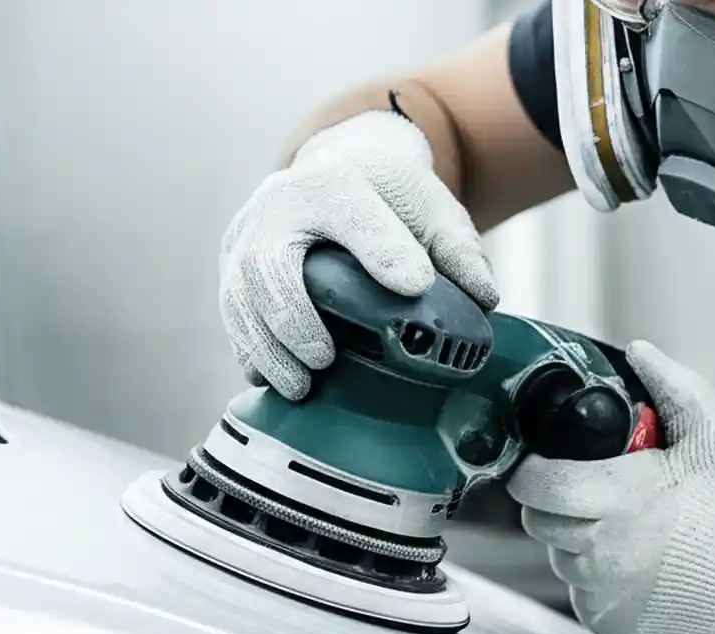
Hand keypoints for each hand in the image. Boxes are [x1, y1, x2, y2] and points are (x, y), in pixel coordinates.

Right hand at [218, 110, 497, 399]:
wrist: (335, 166)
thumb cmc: (385, 194)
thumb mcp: (429, 207)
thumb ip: (457, 249)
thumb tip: (483, 298)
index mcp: (337, 183)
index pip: (357, 216)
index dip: (384, 252)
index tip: (415, 285)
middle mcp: (280, 205)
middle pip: (270, 263)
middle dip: (294, 319)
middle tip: (324, 359)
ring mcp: (248, 236)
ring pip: (240, 295)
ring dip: (268, 347)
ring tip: (300, 386)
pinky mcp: (231, 264)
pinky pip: (232, 312)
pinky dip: (251, 349)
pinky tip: (271, 378)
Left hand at [507, 340, 714, 633]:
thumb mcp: (714, 437)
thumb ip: (671, 387)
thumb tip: (638, 350)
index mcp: (617, 499)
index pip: (534, 485)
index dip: (532, 472)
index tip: (546, 465)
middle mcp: (601, 553)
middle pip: (540, 523)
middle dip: (558, 504)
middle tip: (598, 496)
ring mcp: (604, 597)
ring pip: (562, 562)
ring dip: (581, 545)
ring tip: (632, 534)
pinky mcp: (612, 630)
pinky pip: (586, 600)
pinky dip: (603, 586)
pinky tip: (645, 571)